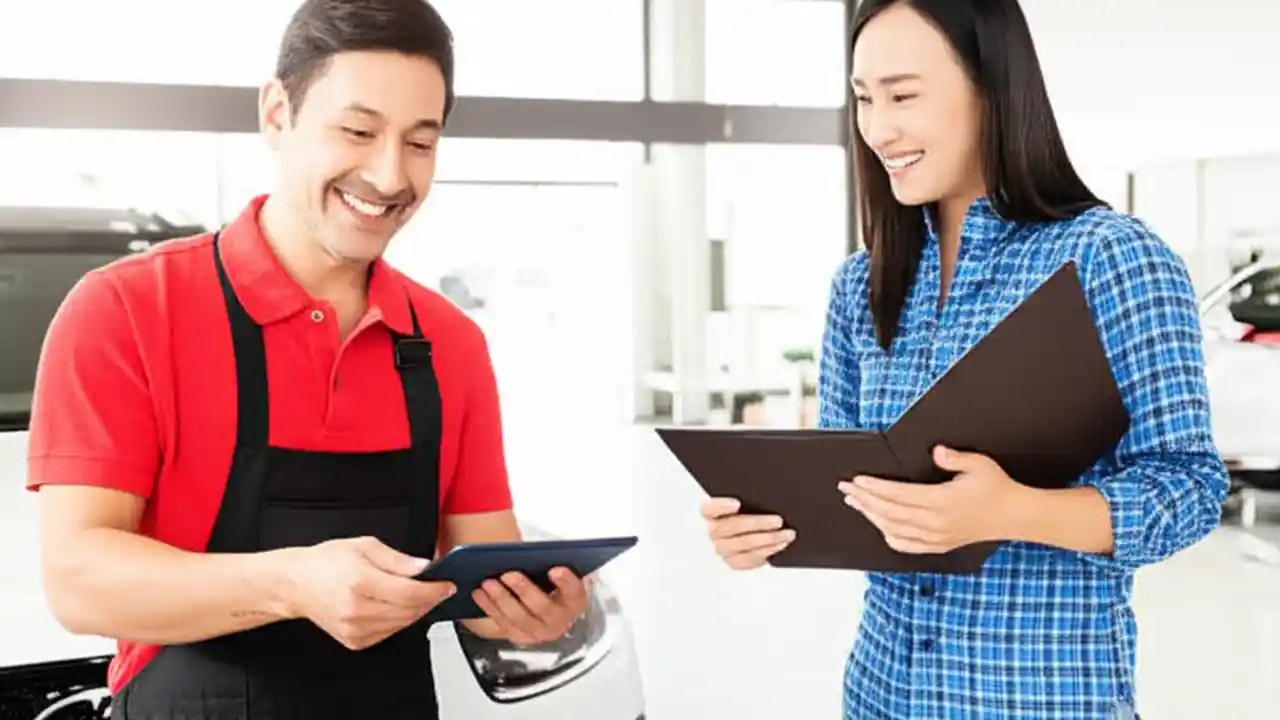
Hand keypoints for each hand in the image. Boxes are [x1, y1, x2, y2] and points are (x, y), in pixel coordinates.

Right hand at [282, 536, 455, 650]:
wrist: (296, 584)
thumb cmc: (326, 562)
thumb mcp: (364, 546)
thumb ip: (398, 559)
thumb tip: (424, 568)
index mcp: (360, 582)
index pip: (410, 593)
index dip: (434, 590)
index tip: (447, 584)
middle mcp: (356, 610)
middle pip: (409, 611)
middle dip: (430, 600)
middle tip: (440, 588)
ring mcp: (354, 629)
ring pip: (402, 624)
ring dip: (417, 611)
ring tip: (421, 595)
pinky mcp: (354, 641)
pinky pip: (389, 632)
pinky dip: (400, 620)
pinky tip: (398, 606)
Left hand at [469, 568, 589, 645]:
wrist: (542, 601)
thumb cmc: (550, 581)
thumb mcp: (557, 566)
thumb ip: (554, 558)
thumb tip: (546, 547)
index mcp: (575, 600)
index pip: (575, 591)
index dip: (566, 582)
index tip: (555, 569)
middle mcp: (560, 620)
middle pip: (544, 608)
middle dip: (525, 591)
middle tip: (509, 574)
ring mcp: (540, 631)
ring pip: (520, 619)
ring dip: (502, 600)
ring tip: (488, 583)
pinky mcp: (520, 636)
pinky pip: (503, 624)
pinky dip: (490, 608)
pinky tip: (480, 594)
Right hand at [701, 497, 795, 569]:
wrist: (758, 528)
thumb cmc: (752, 510)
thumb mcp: (750, 500)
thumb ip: (752, 498)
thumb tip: (764, 494)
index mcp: (711, 512)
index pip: (708, 509)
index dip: (721, 506)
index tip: (737, 503)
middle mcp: (714, 531)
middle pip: (730, 528)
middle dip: (757, 524)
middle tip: (777, 521)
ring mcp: (723, 549)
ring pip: (742, 546)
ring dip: (767, 541)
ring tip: (785, 535)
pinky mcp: (734, 562)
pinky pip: (749, 560)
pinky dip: (766, 553)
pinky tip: (778, 545)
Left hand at [838, 445, 1027, 553]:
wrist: (1015, 516)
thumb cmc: (997, 488)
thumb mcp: (979, 465)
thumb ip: (954, 457)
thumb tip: (936, 451)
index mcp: (941, 502)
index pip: (897, 495)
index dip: (874, 488)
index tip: (857, 480)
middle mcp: (935, 522)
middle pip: (889, 512)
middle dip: (864, 500)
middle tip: (846, 489)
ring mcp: (936, 537)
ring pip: (893, 529)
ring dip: (872, 516)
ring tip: (856, 503)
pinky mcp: (940, 545)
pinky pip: (907, 545)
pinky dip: (889, 536)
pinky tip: (880, 527)